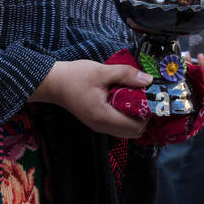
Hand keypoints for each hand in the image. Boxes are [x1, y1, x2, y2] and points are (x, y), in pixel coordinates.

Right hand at [29, 59, 151, 137]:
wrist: (53, 83)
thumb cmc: (75, 76)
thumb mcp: (101, 71)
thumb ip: (126, 74)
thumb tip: (149, 80)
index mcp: (103, 117)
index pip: (136, 126)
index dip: (147, 113)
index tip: (150, 95)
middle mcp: (102, 127)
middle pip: (134, 132)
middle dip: (144, 116)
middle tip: (145, 96)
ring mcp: (99, 127)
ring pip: (127, 131)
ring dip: (136, 117)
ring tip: (136, 97)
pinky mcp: (97, 122)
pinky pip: (119, 126)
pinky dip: (127, 116)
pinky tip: (125, 100)